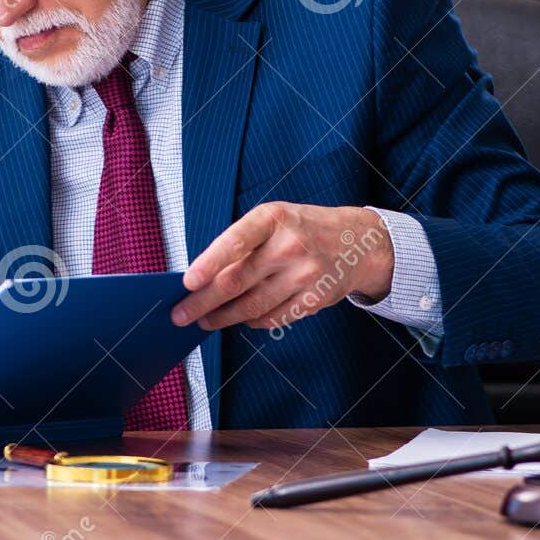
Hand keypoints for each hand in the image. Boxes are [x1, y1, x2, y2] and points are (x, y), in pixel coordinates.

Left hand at [171, 204, 394, 332]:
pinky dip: (252, 321)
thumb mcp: (275, 220)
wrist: (359, 242)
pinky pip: (273, 318)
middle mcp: (289, 245)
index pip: (234, 242)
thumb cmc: (303, 229)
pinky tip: (240, 319)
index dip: (208, 264)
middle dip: (203, 302)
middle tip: (180, 315)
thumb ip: (242, 244)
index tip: (187, 283)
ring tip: (204, 321)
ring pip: (252, 305)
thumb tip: (203, 280)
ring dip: (222, 318)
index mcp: (273, 218)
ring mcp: (304, 274)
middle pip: (236, 281)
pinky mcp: (315, 299)